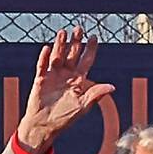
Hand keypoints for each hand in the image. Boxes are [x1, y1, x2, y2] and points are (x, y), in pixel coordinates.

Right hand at [16, 26, 114, 153]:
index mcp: (78, 81)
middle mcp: (66, 75)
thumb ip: (96, 94)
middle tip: (79, 28)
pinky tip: (47, 48)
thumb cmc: (65, 118)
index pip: (86, 61)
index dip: (90, 50)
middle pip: (72, 54)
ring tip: (63, 32)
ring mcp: (53, 75)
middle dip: (76, 42)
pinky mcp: (40, 79)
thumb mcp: (83, 106)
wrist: (45, 125)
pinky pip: (42, 65)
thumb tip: (112, 87)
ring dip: (60, 45)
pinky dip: (44, 57)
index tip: (94, 37)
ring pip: (58, 56)